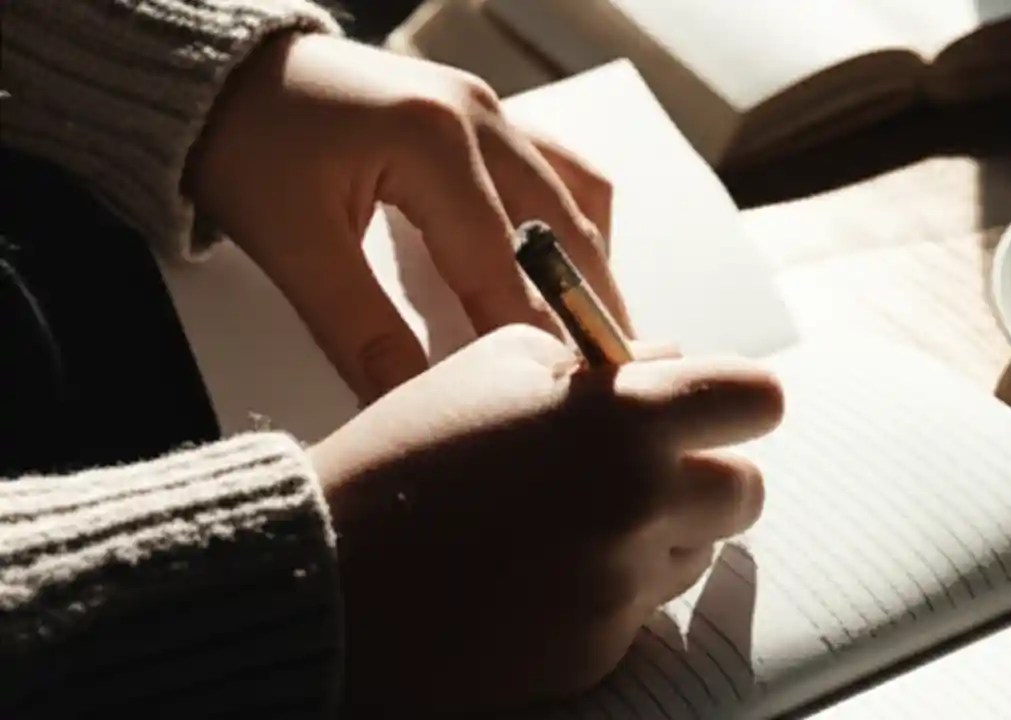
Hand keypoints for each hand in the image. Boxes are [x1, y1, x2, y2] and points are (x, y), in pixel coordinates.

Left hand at [187, 32, 628, 403]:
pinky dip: (574, 220)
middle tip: (610, 374)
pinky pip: (557, 166)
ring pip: (576, 191)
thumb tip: (414, 401)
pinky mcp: (482, 113)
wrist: (220, 75)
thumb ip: (360, 331)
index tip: (563, 394)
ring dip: (593, 261)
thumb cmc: (245, 145)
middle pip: (565, 226)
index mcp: (434, 142)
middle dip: (590, 303)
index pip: (504, 261)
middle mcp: (478, 115)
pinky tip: (567, 263)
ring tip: (596, 326)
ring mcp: (488, 107)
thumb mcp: (292, 246)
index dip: (535, 333)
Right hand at [309, 326, 783, 713]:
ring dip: (660, 534)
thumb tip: (669, 366)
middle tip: (641, 470)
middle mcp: (641, 501)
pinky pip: (643, 610)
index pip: (758, 399)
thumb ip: (601, 360)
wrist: (330, 576)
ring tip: (571, 522)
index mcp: (624, 417)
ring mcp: (623, 585)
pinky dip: (610, 591)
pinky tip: (541, 574)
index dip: (737, 401)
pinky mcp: (600, 649)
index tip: (713, 407)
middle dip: (705, 476)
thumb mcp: (497, 365)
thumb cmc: (408, 455)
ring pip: (699, 553)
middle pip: (746, 489)